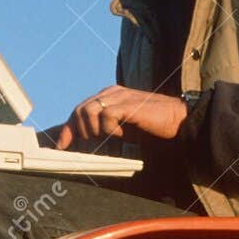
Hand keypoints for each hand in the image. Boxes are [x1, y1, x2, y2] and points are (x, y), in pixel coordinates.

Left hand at [58, 86, 187, 148]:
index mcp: (109, 96)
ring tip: (114, 136)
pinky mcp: (127, 104)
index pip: (80, 109)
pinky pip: (106, 116)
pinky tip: (124, 133)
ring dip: (96, 130)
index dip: (69, 128)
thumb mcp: (123, 127)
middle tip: (90, 143)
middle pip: (79, 110)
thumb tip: (87, 141)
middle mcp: (111, 93)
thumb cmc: (152, 126)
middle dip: (79, 131)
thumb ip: (106, 128)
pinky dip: (111, 129)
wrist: (177, 119)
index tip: (61, 146)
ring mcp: (119, 96)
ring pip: (89, 112)